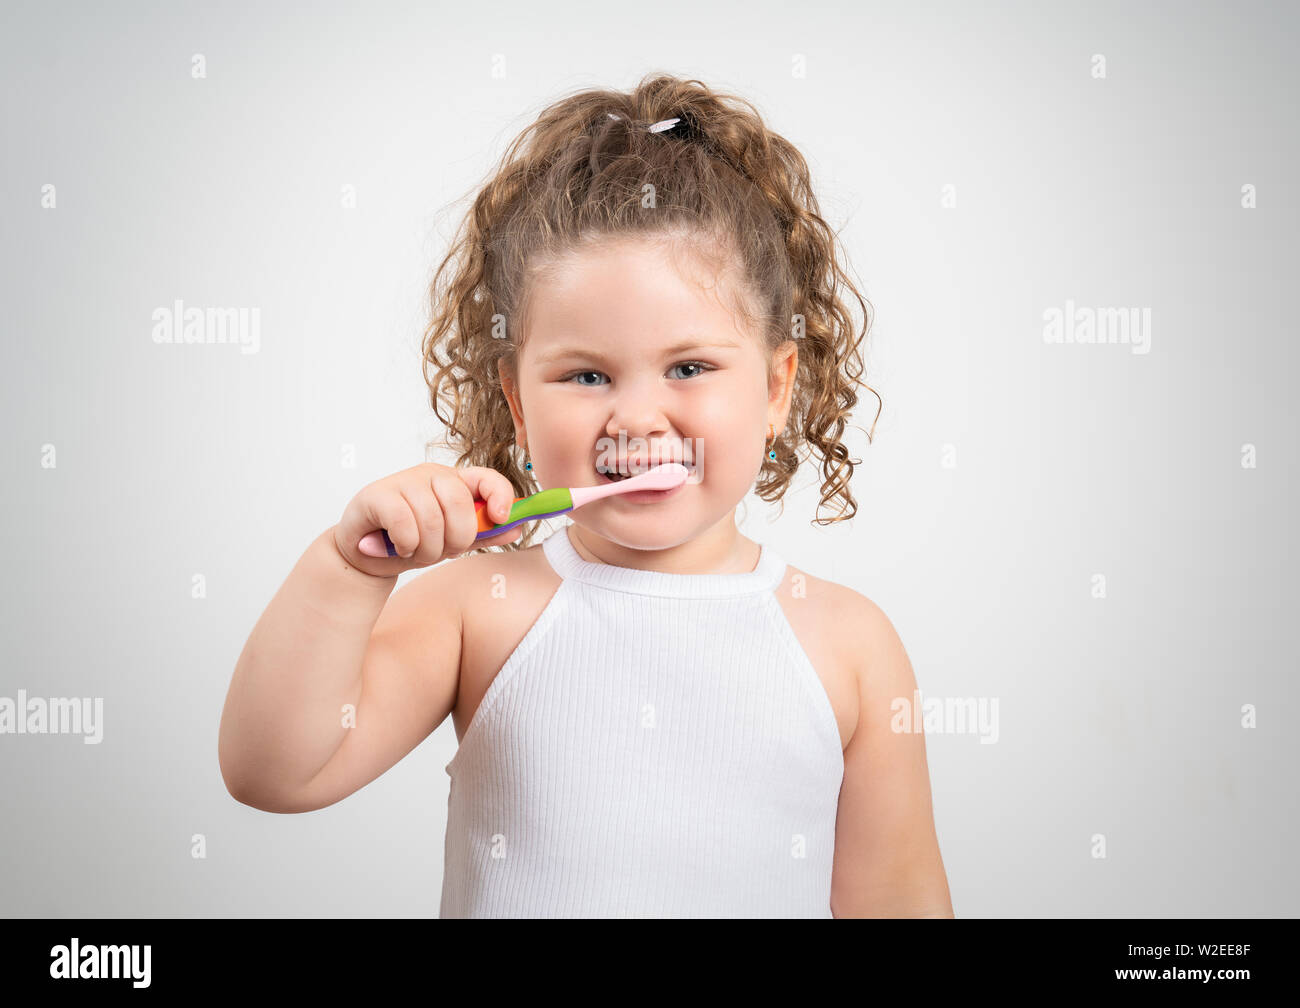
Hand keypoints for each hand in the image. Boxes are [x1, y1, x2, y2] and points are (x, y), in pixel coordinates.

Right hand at [333, 463, 522, 576]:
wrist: (366, 556)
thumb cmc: (413, 542)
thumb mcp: (453, 541)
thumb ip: (484, 534)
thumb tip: (518, 528)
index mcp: (455, 482)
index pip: (488, 477)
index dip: (500, 495)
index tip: (501, 518)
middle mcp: (431, 475)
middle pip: (460, 503)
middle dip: (456, 539)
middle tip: (440, 551)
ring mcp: (403, 481)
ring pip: (432, 518)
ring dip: (428, 548)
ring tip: (416, 552)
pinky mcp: (377, 494)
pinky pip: (405, 522)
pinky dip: (406, 544)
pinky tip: (399, 548)